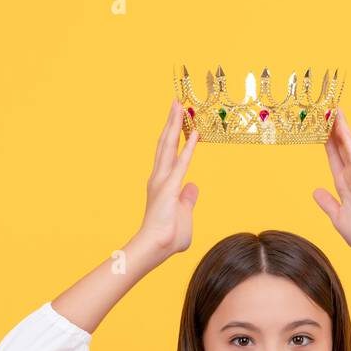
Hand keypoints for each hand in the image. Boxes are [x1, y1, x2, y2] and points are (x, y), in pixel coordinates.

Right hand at [136, 100, 199, 257]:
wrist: (156, 247)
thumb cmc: (168, 238)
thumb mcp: (184, 216)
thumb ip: (188, 201)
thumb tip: (192, 187)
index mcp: (162, 184)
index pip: (169, 154)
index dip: (174, 136)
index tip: (179, 120)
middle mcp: (159, 178)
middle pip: (166, 143)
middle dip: (172, 122)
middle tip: (177, 103)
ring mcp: (163, 181)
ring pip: (169, 146)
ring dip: (175, 125)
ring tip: (179, 106)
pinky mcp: (169, 187)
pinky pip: (182, 163)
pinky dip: (189, 147)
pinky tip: (195, 133)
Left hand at [312, 108, 350, 250]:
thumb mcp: (337, 217)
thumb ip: (328, 203)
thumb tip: (317, 191)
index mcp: (343, 184)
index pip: (333, 158)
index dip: (326, 143)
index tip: (319, 129)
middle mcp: (350, 174)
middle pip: (338, 146)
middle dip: (330, 129)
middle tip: (323, 110)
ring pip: (345, 143)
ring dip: (338, 126)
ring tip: (331, 108)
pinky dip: (345, 134)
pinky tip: (339, 121)